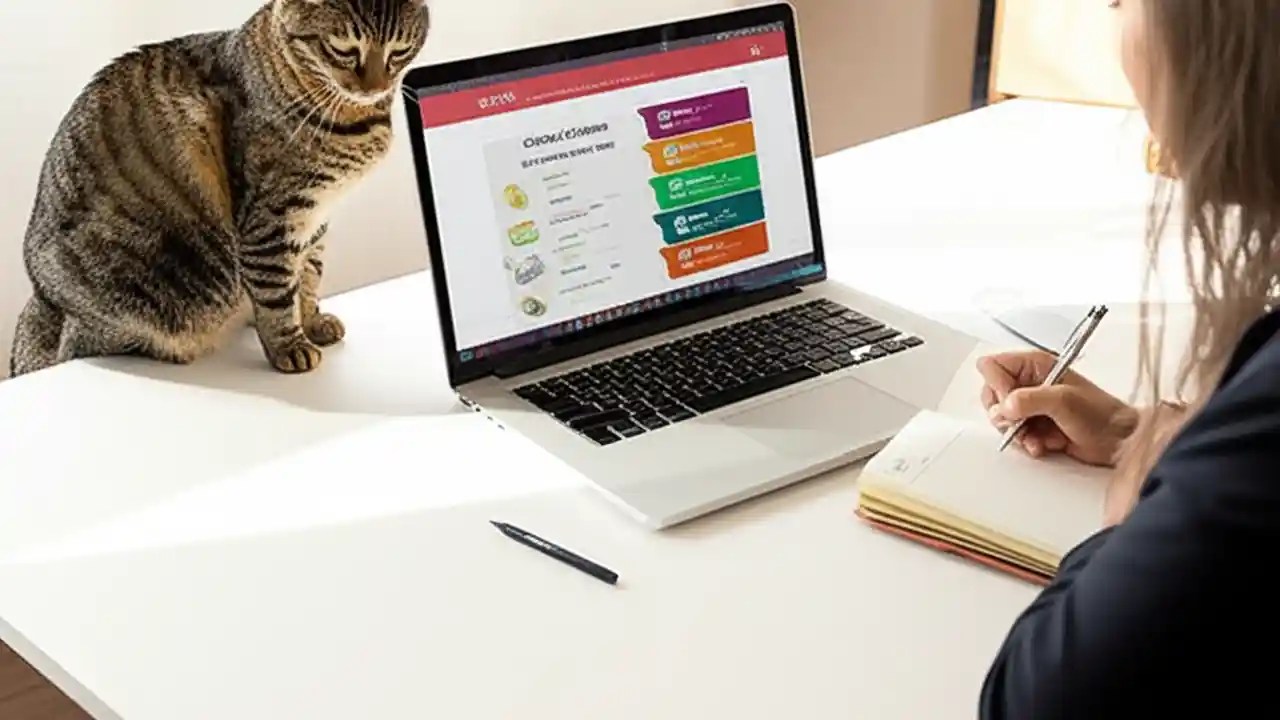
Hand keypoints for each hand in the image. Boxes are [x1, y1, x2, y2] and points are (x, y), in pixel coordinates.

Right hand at [978, 351, 1138, 466]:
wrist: (1118, 442)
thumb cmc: (1102, 415)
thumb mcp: (1065, 401)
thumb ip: (1030, 399)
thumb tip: (1004, 405)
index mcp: (1035, 365)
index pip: (992, 366)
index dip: (997, 386)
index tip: (1011, 402)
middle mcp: (1029, 382)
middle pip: (991, 394)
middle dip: (1003, 413)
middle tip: (1020, 422)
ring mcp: (1031, 405)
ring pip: (1000, 417)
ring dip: (1016, 432)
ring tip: (1036, 437)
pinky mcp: (1033, 425)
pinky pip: (1013, 434)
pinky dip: (1025, 443)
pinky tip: (1042, 445)